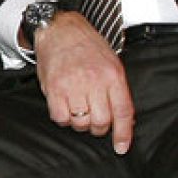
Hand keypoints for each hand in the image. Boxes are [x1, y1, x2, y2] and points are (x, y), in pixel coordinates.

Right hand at [34, 12, 135, 153]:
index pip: (123, 112)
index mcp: (113, 75)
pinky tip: (65, 108)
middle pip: (101, 121)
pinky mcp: (54, 89)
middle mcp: (94, 81)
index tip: (121, 147)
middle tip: (95, 120)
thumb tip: (123, 118)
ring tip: (78, 110)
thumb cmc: (85, 45)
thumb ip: (117, 89)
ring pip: (80, 122)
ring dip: (80, 123)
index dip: (123, 134)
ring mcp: (73, 85)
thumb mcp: (111, 63)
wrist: (60, 30)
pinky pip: (60, 117)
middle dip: (99, 128)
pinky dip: (63, 118)